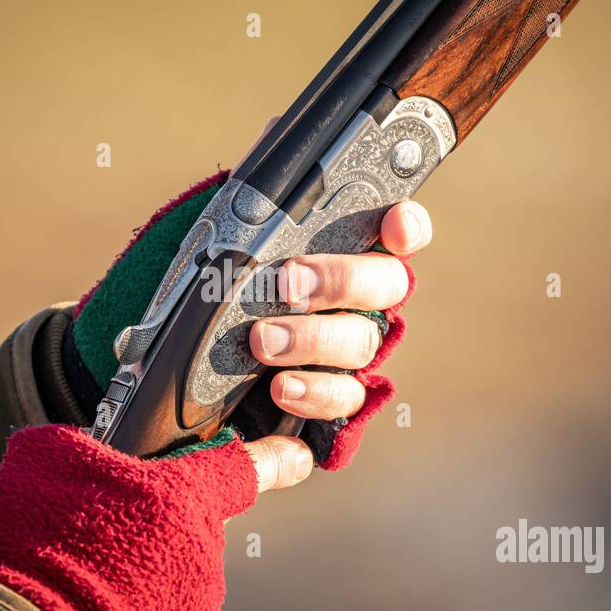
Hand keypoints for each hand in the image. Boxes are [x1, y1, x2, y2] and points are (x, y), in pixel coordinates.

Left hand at [242, 199, 432, 491]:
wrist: (205, 366)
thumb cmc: (228, 293)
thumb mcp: (233, 254)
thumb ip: (252, 230)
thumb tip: (243, 211)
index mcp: (349, 255)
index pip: (399, 232)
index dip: (405, 227)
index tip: (392, 226)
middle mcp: (366, 303)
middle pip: (387, 285)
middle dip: (341, 280)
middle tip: (289, 284)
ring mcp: (356, 353)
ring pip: (362, 343)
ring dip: (313, 339)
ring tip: (263, 341)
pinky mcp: (340, 399)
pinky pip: (345, 399)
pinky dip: (315, 392)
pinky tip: (282, 387)